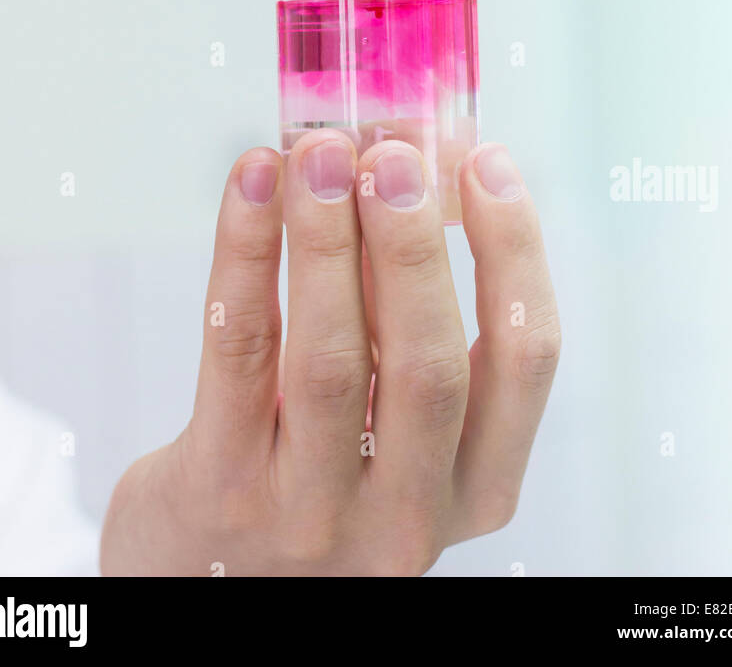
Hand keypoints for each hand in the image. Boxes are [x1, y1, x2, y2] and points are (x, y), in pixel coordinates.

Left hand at [101, 131, 559, 576]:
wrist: (206, 578)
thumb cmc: (315, 475)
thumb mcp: (393, 433)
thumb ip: (414, 329)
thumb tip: (415, 173)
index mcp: (474, 485)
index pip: (525, 363)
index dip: (514, 253)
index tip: (487, 163)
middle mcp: (405, 515)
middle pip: (429, 366)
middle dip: (413, 245)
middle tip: (392, 154)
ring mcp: (309, 513)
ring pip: (330, 361)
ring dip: (326, 240)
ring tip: (318, 152)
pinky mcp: (220, 491)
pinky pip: (238, 354)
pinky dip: (244, 255)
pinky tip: (250, 185)